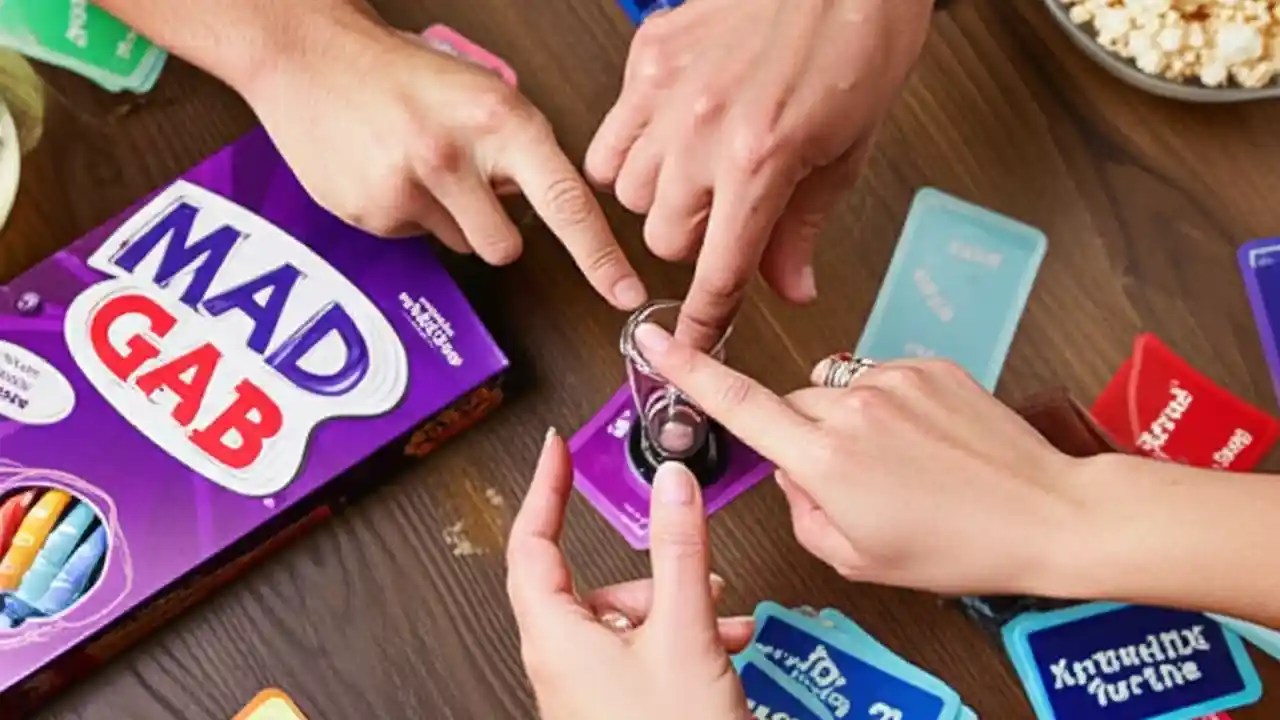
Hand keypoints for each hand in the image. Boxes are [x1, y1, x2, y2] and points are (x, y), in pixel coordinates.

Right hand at [241, 15, 646, 309]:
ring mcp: (409, 189)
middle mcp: (456, 156)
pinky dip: (408, 213)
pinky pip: (415, 239)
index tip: (624, 291)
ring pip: (463, 247)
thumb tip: (541, 202)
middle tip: (465, 180)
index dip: (600, 255)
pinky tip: (386, 170)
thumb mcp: (479, 92)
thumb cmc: (402, 73)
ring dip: (452, 220)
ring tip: (420, 165)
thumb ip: (518, 149)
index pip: (567, 201)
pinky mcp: (372, 214)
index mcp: (499, 120)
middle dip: (495, 226)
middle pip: (508, 247)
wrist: (310, 57)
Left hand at [507, 430, 751, 719]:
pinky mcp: (616, 712)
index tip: (558, 450)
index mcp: (556, 637)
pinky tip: (723, 648)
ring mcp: (589, 693)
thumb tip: (670, 483)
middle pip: (592, 586)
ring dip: (678, 611)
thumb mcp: (684, 634)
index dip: (545, 489)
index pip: (532, 542)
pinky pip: (642, 657)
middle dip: (653, 573)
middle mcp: (563, 664)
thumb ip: (680, 551)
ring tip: (723, 622)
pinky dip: (681, 642)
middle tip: (694, 571)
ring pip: (626, 623)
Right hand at [586, 0, 931, 348]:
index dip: (707, 321)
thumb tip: (788, 288)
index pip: (718, 271)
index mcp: (761, 161)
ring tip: (695, 173)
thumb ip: (802, 227)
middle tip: (725, 216)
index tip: (693, 345)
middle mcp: (703, 132)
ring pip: (628, 193)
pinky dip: (629, 154)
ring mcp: (665, 94)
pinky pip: (608, 138)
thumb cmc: (858, 42)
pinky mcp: (647, 59)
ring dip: (660, 199)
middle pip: (663, 238)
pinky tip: (664, 141)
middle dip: (695, 241)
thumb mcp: (847, 150)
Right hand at [632, 324, 1086, 596]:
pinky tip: (924, 445)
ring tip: (900, 466)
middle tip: (851, 483)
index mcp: (827, 458)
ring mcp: (893, 378)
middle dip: (802, 438)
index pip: (739, 405)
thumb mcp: (856, 557)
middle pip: (791, 405)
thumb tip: (792, 473)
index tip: (656, 341)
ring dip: (848, 424)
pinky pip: (880, 380)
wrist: (1046, 514)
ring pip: (836, 393)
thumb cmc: (959, 546)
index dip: (688, 371)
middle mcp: (854, 406)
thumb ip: (801, 510)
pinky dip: (888, 410)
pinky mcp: (928, 365)